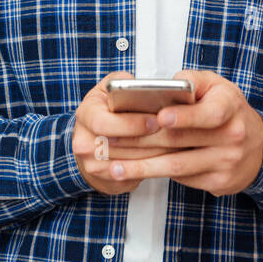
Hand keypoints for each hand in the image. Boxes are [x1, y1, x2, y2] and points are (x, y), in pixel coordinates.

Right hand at [71, 71, 180, 194]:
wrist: (91, 138)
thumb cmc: (106, 108)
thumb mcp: (109, 89)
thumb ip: (122, 83)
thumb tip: (141, 87)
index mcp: (85, 114)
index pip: (104, 123)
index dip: (132, 123)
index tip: (155, 121)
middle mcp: (83, 141)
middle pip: (120, 145)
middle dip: (151, 139)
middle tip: (176, 134)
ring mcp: (91, 163)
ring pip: (129, 163)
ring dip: (156, 154)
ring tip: (179, 144)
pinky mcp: (104, 178)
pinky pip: (132, 174)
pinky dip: (152, 166)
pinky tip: (169, 156)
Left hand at [99, 69, 262, 195]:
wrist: (259, 149)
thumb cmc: (230, 111)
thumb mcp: (217, 86)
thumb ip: (191, 80)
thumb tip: (166, 85)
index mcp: (230, 107)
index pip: (208, 113)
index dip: (184, 116)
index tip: (161, 117)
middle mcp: (232, 136)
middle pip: (181, 141)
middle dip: (143, 142)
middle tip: (112, 142)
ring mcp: (226, 162)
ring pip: (177, 165)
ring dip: (142, 167)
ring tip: (114, 167)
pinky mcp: (218, 182)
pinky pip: (182, 178)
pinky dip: (155, 174)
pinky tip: (134, 173)